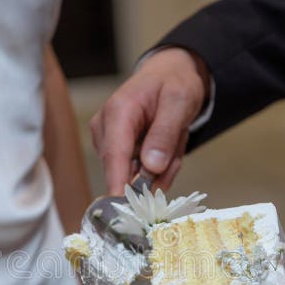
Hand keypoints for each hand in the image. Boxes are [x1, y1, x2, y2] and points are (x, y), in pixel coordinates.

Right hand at [90, 47, 210, 194]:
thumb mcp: (180, 102)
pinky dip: (157, 167)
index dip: (120, 186)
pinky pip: (138, 173)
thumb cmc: (174, 82)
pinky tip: (165, 148)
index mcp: (118, 112)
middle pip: (126, 172)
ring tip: (173, 143)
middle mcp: (105, 128)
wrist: (170, 74)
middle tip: (176, 150)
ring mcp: (108, 141)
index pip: (115, 157)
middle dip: (157, 171)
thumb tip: (151, 167)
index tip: (127, 211)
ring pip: (135, 176)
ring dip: (160, 168)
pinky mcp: (114, 151)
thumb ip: (165, 133)